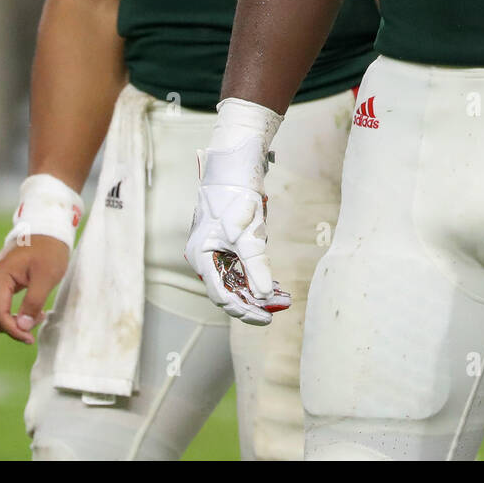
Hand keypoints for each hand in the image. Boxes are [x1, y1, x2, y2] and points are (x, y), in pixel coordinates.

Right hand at [0, 234, 68, 344]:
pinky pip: (0, 305)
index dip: (13, 331)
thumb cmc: (50, 249)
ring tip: (39, 313)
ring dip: (15, 320)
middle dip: (15, 326)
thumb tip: (21, 327)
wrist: (48, 229)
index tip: (30, 339)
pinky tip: (32, 310)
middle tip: (40, 319)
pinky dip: (14, 312)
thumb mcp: (47, 276)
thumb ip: (33, 303)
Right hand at [185, 99, 289, 325]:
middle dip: (253, 302)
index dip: (244, 309)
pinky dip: (255, 276)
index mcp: (201, 257)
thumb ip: (256, 265)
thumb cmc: (237, 196)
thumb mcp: (249, 233)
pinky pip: (239, 267)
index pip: (222, 295)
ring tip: (281, 299)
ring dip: (256, 290)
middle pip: (228, 290)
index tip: (266, 317)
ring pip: (235, 280)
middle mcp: (205, 257)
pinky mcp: (226, 244)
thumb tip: (265, 295)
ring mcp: (215, 251)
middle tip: (278, 310)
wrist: (235, 165)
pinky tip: (275, 284)